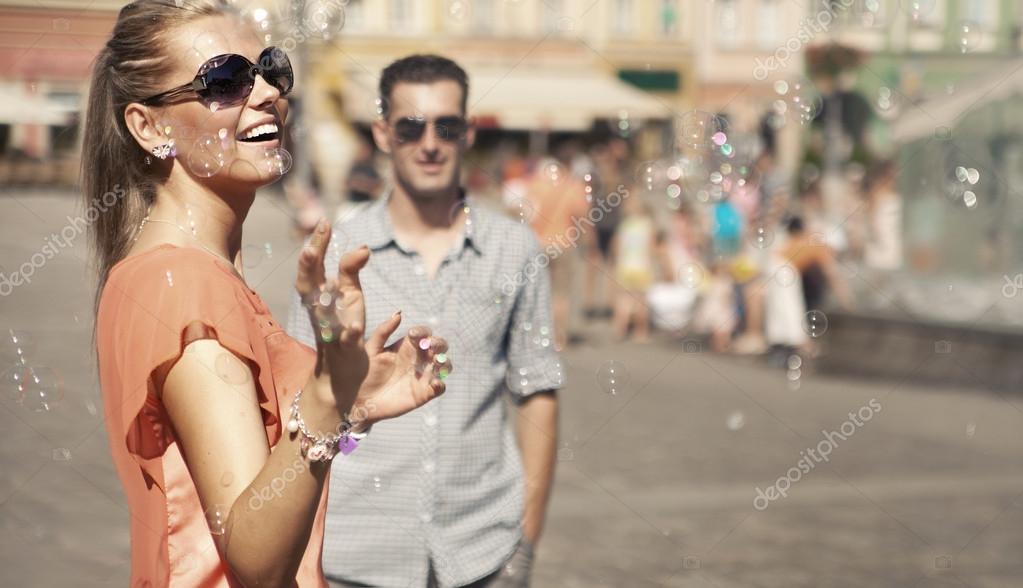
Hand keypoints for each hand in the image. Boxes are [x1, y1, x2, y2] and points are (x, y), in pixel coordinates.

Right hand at [295, 219, 370, 411]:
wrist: (341, 376)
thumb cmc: (345, 330)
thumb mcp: (350, 296)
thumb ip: (351, 269)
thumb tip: (363, 246)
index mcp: (321, 297)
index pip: (313, 267)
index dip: (317, 245)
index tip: (325, 222)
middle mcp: (320, 313)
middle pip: (308, 286)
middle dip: (310, 266)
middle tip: (313, 245)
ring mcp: (330, 332)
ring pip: (322, 314)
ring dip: (324, 298)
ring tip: (328, 282)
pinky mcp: (344, 352)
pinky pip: (344, 342)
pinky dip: (349, 333)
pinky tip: (355, 326)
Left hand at [348, 315, 449, 427]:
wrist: (357, 399)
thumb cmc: (362, 371)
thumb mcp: (371, 349)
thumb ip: (383, 331)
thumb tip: (399, 313)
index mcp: (406, 346)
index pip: (423, 333)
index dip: (422, 331)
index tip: (412, 334)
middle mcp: (418, 359)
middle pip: (439, 346)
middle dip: (439, 344)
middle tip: (430, 347)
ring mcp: (422, 376)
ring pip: (444, 365)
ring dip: (445, 362)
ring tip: (437, 363)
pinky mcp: (423, 393)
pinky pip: (439, 387)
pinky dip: (441, 384)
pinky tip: (435, 383)